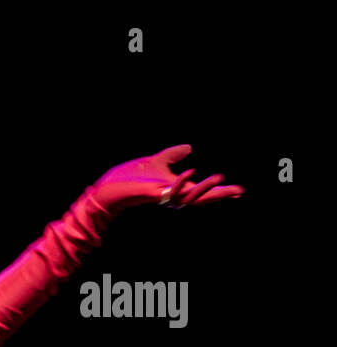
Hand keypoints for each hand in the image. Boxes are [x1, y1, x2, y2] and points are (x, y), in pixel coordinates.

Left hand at [91, 145, 244, 213]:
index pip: (201, 192)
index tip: (239, 192)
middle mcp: (171, 196)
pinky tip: (191, 170)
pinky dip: (180, 182)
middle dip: (219, 195)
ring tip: (220, 178)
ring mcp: (161, 197)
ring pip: (187, 197)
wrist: (107, 188)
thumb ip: (173, 155)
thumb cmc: (129, 179)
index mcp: (175, 189)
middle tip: (239, 191)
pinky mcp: (150, 195)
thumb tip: (190, 148)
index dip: (219, 192)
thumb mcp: (157, 162)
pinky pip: (169, 191)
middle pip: (199, 198)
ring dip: (204, 188)